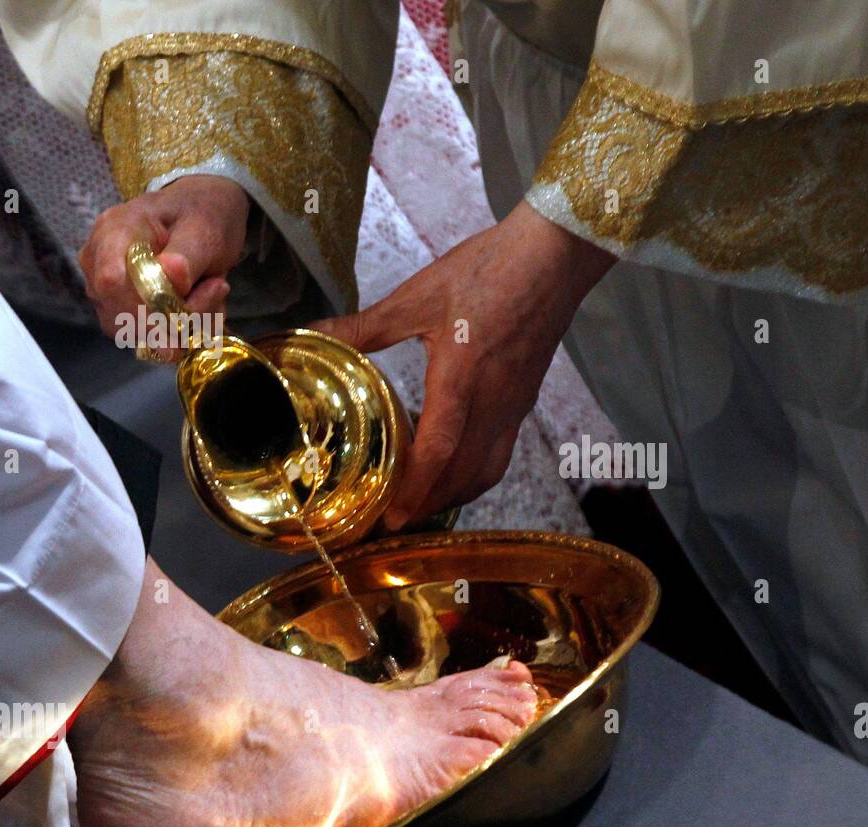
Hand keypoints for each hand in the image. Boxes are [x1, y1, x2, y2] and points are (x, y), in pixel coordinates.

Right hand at [78, 175, 249, 357]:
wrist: (202, 212)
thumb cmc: (201, 213)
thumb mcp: (205, 228)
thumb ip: (187, 254)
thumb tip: (170, 275)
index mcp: (115, 231)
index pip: (110, 281)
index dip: (140, 311)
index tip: (180, 322)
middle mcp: (99, 260)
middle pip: (120, 314)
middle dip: (173, 320)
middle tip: (218, 290)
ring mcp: (106, 286)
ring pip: (134, 330)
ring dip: (182, 325)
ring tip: (214, 290)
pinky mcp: (121, 306)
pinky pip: (147, 334)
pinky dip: (182, 328)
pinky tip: (205, 303)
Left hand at [312, 201, 614, 528]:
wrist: (553, 260)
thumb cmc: (488, 271)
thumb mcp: (418, 295)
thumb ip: (365, 325)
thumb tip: (314, 333)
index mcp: (462, 377)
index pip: (439, 449)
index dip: (415, 488)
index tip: (391, 517)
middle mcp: (493, 402)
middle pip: (463, 475)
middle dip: (429, 506)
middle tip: (392, 525)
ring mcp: (514, 406)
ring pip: (486, 470)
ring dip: (454, 496)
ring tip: (421, 507)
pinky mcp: (523, 401)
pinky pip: (500, 454)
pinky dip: (474, 475)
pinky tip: (453, 469)